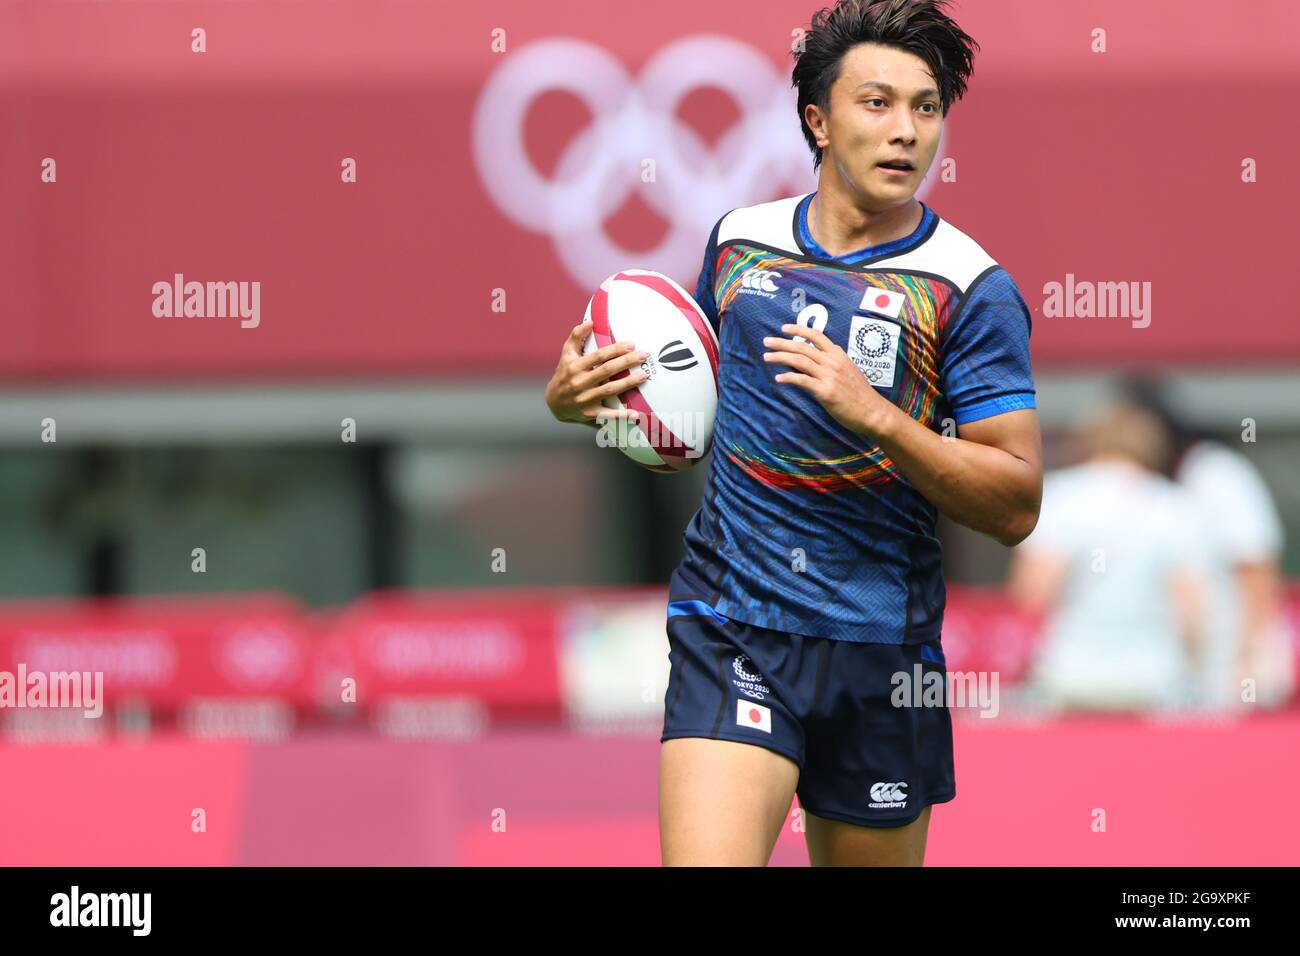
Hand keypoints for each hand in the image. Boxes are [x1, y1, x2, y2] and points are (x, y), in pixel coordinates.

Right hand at [544, 318, 647, 426]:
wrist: (554, 402)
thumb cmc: (564, 373)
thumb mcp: (566, 354)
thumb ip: (577, 336)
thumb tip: (591, 321)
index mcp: (575, 366)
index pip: (598, 356)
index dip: (615, 350)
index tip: (631, 344)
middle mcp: (580, 382)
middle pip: (607, 371)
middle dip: (626, 362)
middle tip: (643, 356)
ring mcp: (585, 399)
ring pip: (609, 390)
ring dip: (627, 383)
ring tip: (643, 376)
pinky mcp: (590, 413)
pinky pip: (607, 415)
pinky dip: (621, 415)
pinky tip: (636, 413)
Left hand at [762, 323, 891, 435]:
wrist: (871, 411)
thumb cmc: (858, 393)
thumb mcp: (848, 369)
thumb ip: (832, 361)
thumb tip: (814, 355)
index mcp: (838, 354)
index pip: (816, 335)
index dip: (798, 329)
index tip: (783, 328)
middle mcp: (832, 362)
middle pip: (802, 347)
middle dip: (781, 343)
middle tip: (766, 341)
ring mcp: (829, 376)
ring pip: (800, 360)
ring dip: (780, 357)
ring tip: (766, 357)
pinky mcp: (825, 391)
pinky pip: (803, 380)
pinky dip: (789, 377)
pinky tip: (779, 378)